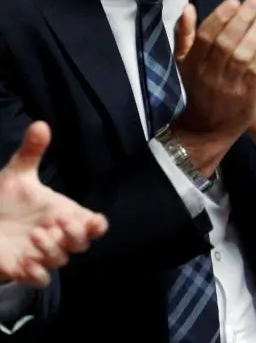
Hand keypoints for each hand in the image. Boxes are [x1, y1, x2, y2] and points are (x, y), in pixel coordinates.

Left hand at [0, 122, 107, 286]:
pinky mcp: (23, 269)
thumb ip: (31, 152)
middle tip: (59, 221)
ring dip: (52, 250)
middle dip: (75, 236)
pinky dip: (36, 274)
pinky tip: (25, 262)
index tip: (94, 219)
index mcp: (64, 214)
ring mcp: (42, 254)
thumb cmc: (4, 200)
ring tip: (34, 235)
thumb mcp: (16, 175)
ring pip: (60, 261)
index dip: (97, 225)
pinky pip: (39, 280)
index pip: (94, 225)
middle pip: (82, 245)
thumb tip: (40, 124)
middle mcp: (58, 236)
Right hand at [172, 0, 255, 174]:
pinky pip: (255, 69)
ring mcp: (227, 84)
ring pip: (242, 53)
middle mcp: (208, 72)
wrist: (208, 128)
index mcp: (193, 62)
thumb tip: (187, 6)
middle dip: (243, 17)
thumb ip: (185, 34)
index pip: (206, 34)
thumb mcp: (185, 63)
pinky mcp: (245, 94)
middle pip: (226, 40)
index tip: (236, 0)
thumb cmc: (199, 88)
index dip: (221, 15)